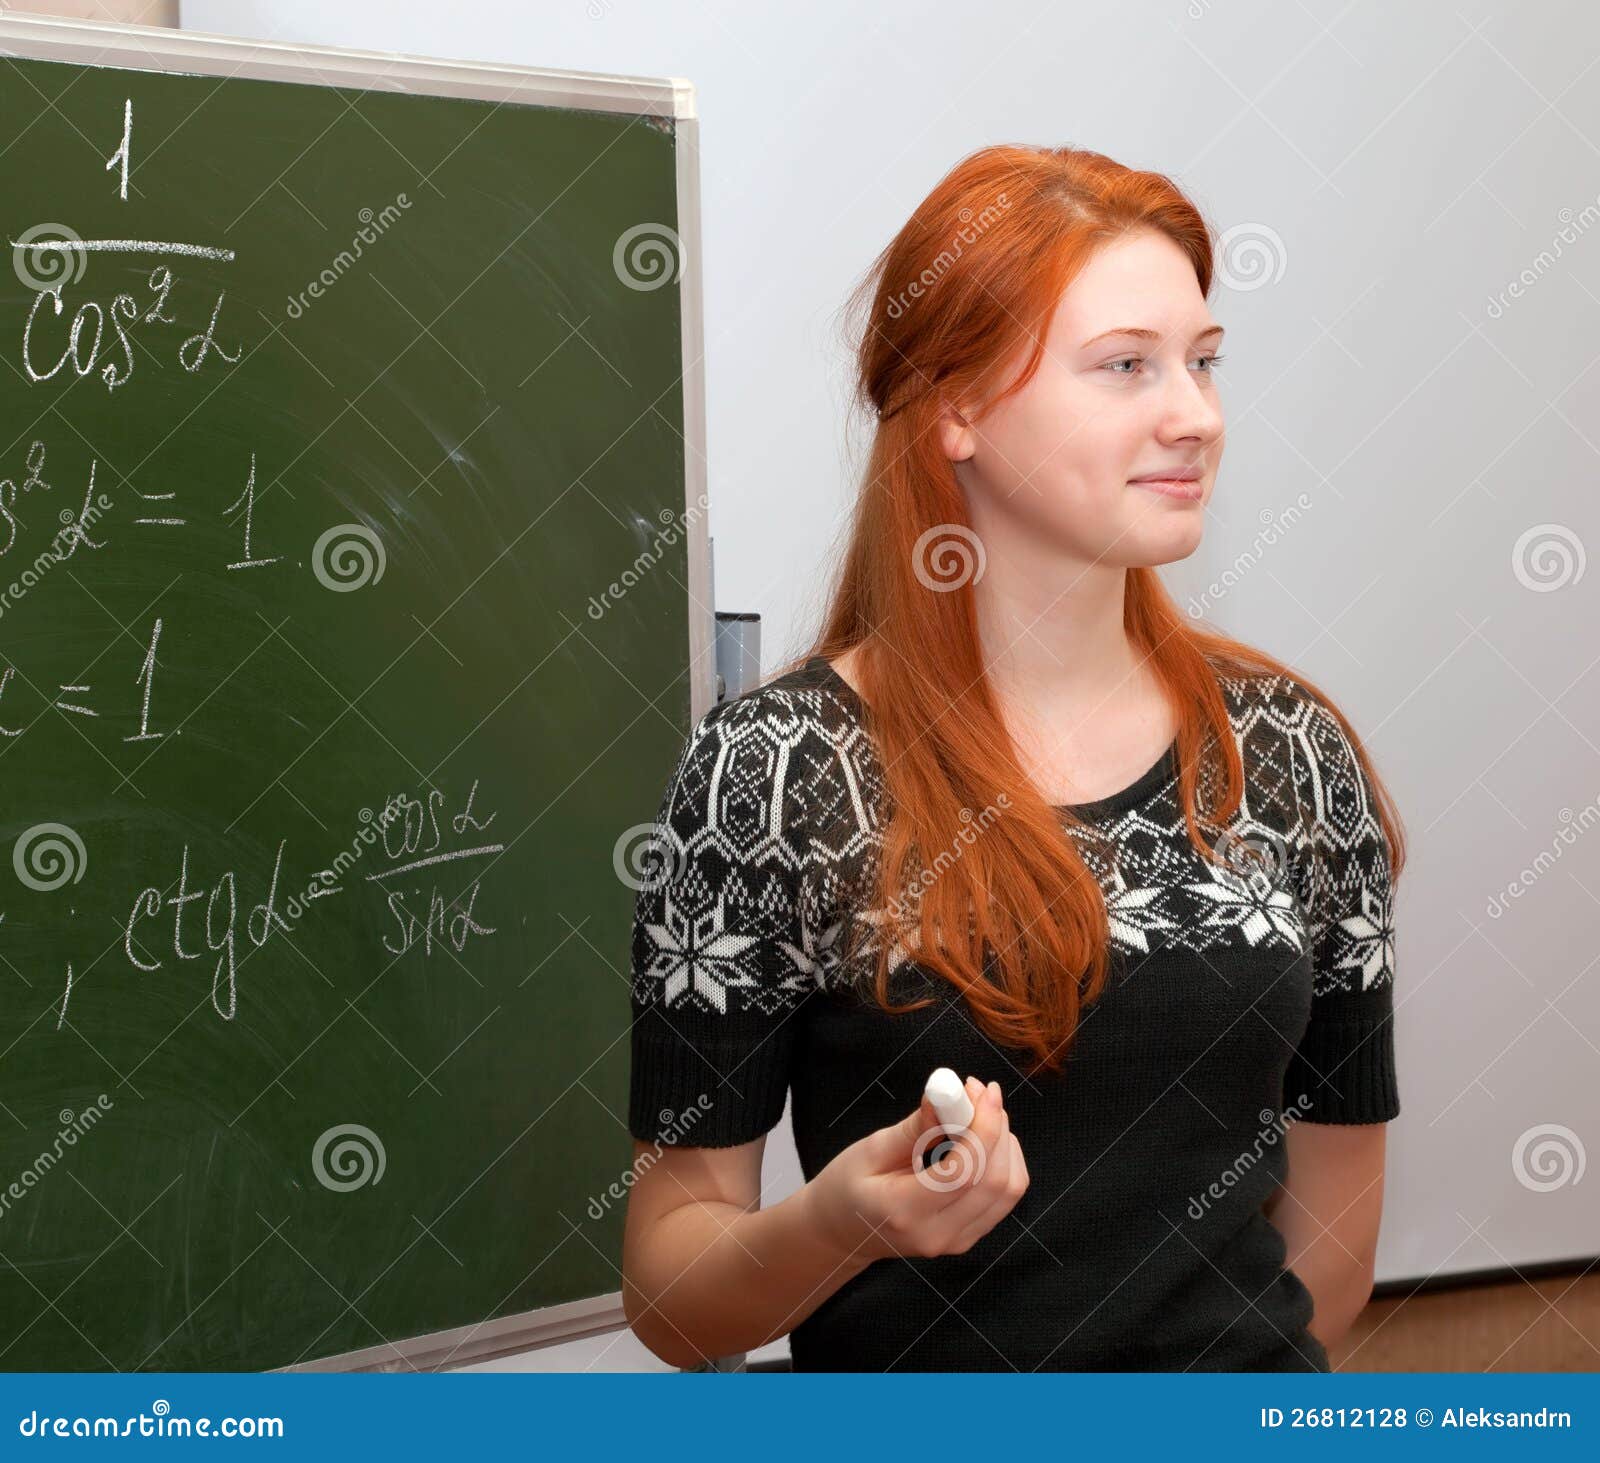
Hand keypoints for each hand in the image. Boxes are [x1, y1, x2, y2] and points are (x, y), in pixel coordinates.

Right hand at [802, 1075, 1028, 1265]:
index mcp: (904, 1212)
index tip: (984, 1091)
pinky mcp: (968, 1237)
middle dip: (997, 1127)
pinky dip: (1004, 1161)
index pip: (964, 1172)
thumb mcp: (870, 1150)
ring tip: (978, 1114)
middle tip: (978, 1093)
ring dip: (1005, 1143)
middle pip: (995, 1181)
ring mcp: (956, 1241)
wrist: (841, 1233)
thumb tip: (949, 1097)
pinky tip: (983, 1140)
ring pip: (1009, 1189)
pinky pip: (1004, 1198)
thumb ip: (915, 1127)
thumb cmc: (846, 1187)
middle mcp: (937, 1234)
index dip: (984, 1126)